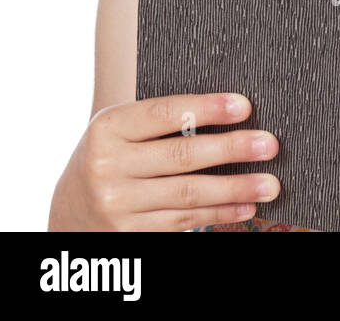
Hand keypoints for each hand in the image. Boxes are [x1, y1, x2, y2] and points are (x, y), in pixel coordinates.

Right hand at [48, 93, 280, 230]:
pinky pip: (184, 220)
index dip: (208, 109)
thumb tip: (234, 111)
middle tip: (270, 145)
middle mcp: (108, 166)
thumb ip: (165, 119)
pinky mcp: (129, 233)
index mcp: (108, 128)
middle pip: (183, 156)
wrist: (69, 208)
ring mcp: (117, 205)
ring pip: (188, 194)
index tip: (246, 106)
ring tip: (270, 183)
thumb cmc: (112, 154)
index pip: (166, 112)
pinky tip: (246, 206)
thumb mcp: (122, 129)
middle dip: (233, 149)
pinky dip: (219, 213)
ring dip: (236, 189)